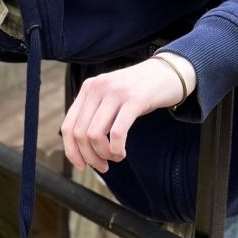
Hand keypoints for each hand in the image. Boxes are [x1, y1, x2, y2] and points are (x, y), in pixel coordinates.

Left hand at [61, 57, 189, 174]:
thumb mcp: (110, 97)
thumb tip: (80, 149)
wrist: (169, 71)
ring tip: (115, 157)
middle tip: (103, 166)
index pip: (68, 126)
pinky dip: (117, 149)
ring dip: (104, 155)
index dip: (72, 152)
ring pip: (95, 135)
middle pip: (80, 134)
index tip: (81, 166)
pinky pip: (117, 133)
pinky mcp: (134, 99)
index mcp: (88, 89)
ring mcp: (116, 92)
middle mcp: (98, 88)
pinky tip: (122, 152)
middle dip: (90, 157)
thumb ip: (94, 115)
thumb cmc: (139, 91)